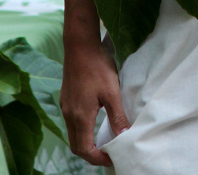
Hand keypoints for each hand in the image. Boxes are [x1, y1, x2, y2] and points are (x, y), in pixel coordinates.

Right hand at [61, 39, 129, 166]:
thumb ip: (117, 116)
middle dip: (91, 154)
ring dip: (86, 142)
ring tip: (103, 141)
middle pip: (76, 145)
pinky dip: (82, 130)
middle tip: (108, 153)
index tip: (112, 157)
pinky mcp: (66, 98)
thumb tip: (125, 136)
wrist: (80, 45)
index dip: (97, 158)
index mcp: (80, 117)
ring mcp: (66, 106)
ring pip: (73, 134)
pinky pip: (71, 122)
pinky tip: (94, 122)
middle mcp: (69, 115)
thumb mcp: (112, 92)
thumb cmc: (97, 66)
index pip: (84, 149)